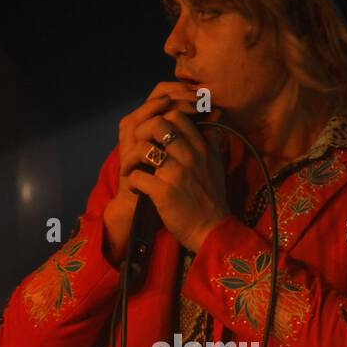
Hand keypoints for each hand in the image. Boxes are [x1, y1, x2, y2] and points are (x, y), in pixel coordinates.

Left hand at [125, 102, 230, 252]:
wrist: (211, 230)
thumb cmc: (210, 200)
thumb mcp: (216, 165)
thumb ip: (210, 142)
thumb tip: (210, 122)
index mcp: (201, 147)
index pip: (177, 116)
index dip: (159, 120)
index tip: (153, 136)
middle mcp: (190, 156)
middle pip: (158, 124)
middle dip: (142, 132)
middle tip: (138, 148)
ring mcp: (176, 173)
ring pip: (143, 148)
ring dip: (130, 159)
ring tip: (131, 169)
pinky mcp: (164, 192)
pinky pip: (137, 176)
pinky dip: (132, 183)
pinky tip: (136, 190)